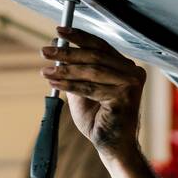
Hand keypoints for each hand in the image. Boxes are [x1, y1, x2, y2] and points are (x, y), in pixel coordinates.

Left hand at [41, 27, 145, 158]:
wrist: (112, 146)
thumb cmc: (99, 120)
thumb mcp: (82, 89)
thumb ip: (73, 68)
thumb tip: (56, 44)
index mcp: (125, 67)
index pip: (101, 46)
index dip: (79, 36)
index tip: (59, 31)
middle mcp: (132, 72)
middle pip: (95, 55)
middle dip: (67, 52)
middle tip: (45, 51)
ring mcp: (131, 84)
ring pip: (92, 71)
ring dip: (65, 69)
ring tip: (46, 71)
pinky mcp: (125, 97)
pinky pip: (91, 88)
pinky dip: (70, 85)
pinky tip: (54, 82)